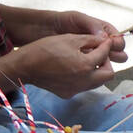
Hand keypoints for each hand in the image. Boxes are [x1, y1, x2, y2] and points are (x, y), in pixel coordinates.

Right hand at [1, 34, 115, 97]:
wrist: (24, 66)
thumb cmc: (45, 49)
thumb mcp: (69, 39)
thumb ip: (90, 39)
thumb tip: (103, 40)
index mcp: (85, 66)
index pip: (104, 55)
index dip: (106, 46)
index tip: (106, 42)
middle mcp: (84, 81)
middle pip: (108, 75)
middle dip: (106, 62)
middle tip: (99, 53)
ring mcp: (76, 90)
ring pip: (97, 82)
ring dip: (96, 71)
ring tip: (87, 60)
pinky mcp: (68, 94)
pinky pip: (83, 86)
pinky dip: (84, 78)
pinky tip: (75, 68)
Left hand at [54, 10, 127, 64]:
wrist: (43, 30)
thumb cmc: (60, 21)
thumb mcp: (77, 18)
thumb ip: (92, 25)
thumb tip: (105, 37)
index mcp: (102, 30)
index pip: (118, 39)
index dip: (117, 43)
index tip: (111, 45)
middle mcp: (100, 43)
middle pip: (117, 52)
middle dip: (116, 55)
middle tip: (109, 56)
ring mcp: (93, 54)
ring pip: (107, 62)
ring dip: (105, 63)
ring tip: (97, 61)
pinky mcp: (84, 64)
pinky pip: (94, 68)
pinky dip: (93, 67)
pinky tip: (86, 65)